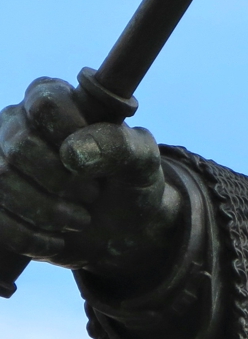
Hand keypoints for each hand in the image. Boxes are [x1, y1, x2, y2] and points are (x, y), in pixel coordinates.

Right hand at [0, 77, 184, 280]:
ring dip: (48, 210)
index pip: (46, 102)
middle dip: (62, 179)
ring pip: (3, 180)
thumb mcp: (143, 160)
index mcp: (56, 100)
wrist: (122, 229)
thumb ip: (119, 144)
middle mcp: (18, 125)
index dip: (70, 132)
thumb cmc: (132, 182)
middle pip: (20, 146)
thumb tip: (74, 150)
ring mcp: (0, 162)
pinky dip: (32, 235)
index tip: (95, 161)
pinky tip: (59, 239)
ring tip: (81, 219)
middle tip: (93, 194)